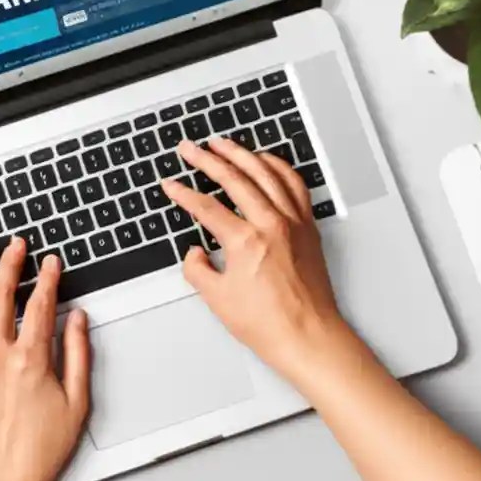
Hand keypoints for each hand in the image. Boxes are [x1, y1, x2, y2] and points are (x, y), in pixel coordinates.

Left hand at [0, 238, 90, 480]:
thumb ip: (78, 355)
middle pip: (0, 295)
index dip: (48, 277)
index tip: (51, 263)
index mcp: (29, 360)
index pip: (40, 304)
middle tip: (16, 245)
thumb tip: (78, 320)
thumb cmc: (38, 450)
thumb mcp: (77, 402)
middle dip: (10, 263)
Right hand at [162, 139, 355, 382]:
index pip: (206, 207)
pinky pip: (294, 185)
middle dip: (207, 159)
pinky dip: (278, 167)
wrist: (309, 336)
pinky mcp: (308, 227)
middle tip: (190, 149)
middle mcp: (272, 225)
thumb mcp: (218, 300)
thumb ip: (198, 269)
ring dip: (242, 153)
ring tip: (223, 143)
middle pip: (235, 179)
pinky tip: (266, 161)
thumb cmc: (270, 324)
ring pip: (266, 173)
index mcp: (246, 242)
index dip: (183, 193)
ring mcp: (293, 222)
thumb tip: (196, 253)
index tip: (171, 185)